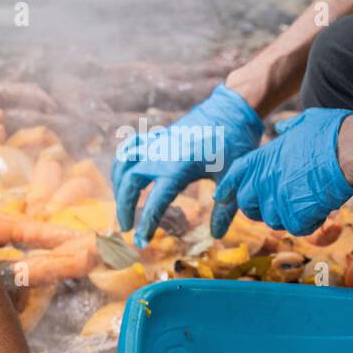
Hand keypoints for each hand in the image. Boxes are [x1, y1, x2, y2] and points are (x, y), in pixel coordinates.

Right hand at [113, 84, 263, 246]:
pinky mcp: (155, 138)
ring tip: (122, 204)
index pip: (155, 202)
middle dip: (124, 208)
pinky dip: (122, 163)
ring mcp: (155, 145)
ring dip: (118, 187)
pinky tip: (122, 174)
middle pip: (129, 184)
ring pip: (123, 166)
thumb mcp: (232, 177)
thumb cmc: (234, 143)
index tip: (142, 242)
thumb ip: (225, 208)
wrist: (231, 109)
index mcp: (178, 168)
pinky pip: (129, 150)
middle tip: (127, 227)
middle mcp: (159, 156)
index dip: (147, 224)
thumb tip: (216, 234)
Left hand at [210, 108, 352, 237]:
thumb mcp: (305, 122)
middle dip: (257, 208)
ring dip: (286, 216)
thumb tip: (281, 126)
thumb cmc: (331, 133)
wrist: (349, 151)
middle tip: (277, 205)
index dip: (227, 188)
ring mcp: (276, 199)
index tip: (221, 198)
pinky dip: (307, 223)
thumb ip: (289, 127)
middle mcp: (263, 180)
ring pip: (271, 219)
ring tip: (304, 205)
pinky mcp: (294, 214)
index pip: (234, 175)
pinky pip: (295, 226)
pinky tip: (319, 212)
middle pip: (247, 205)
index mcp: (262, 158)